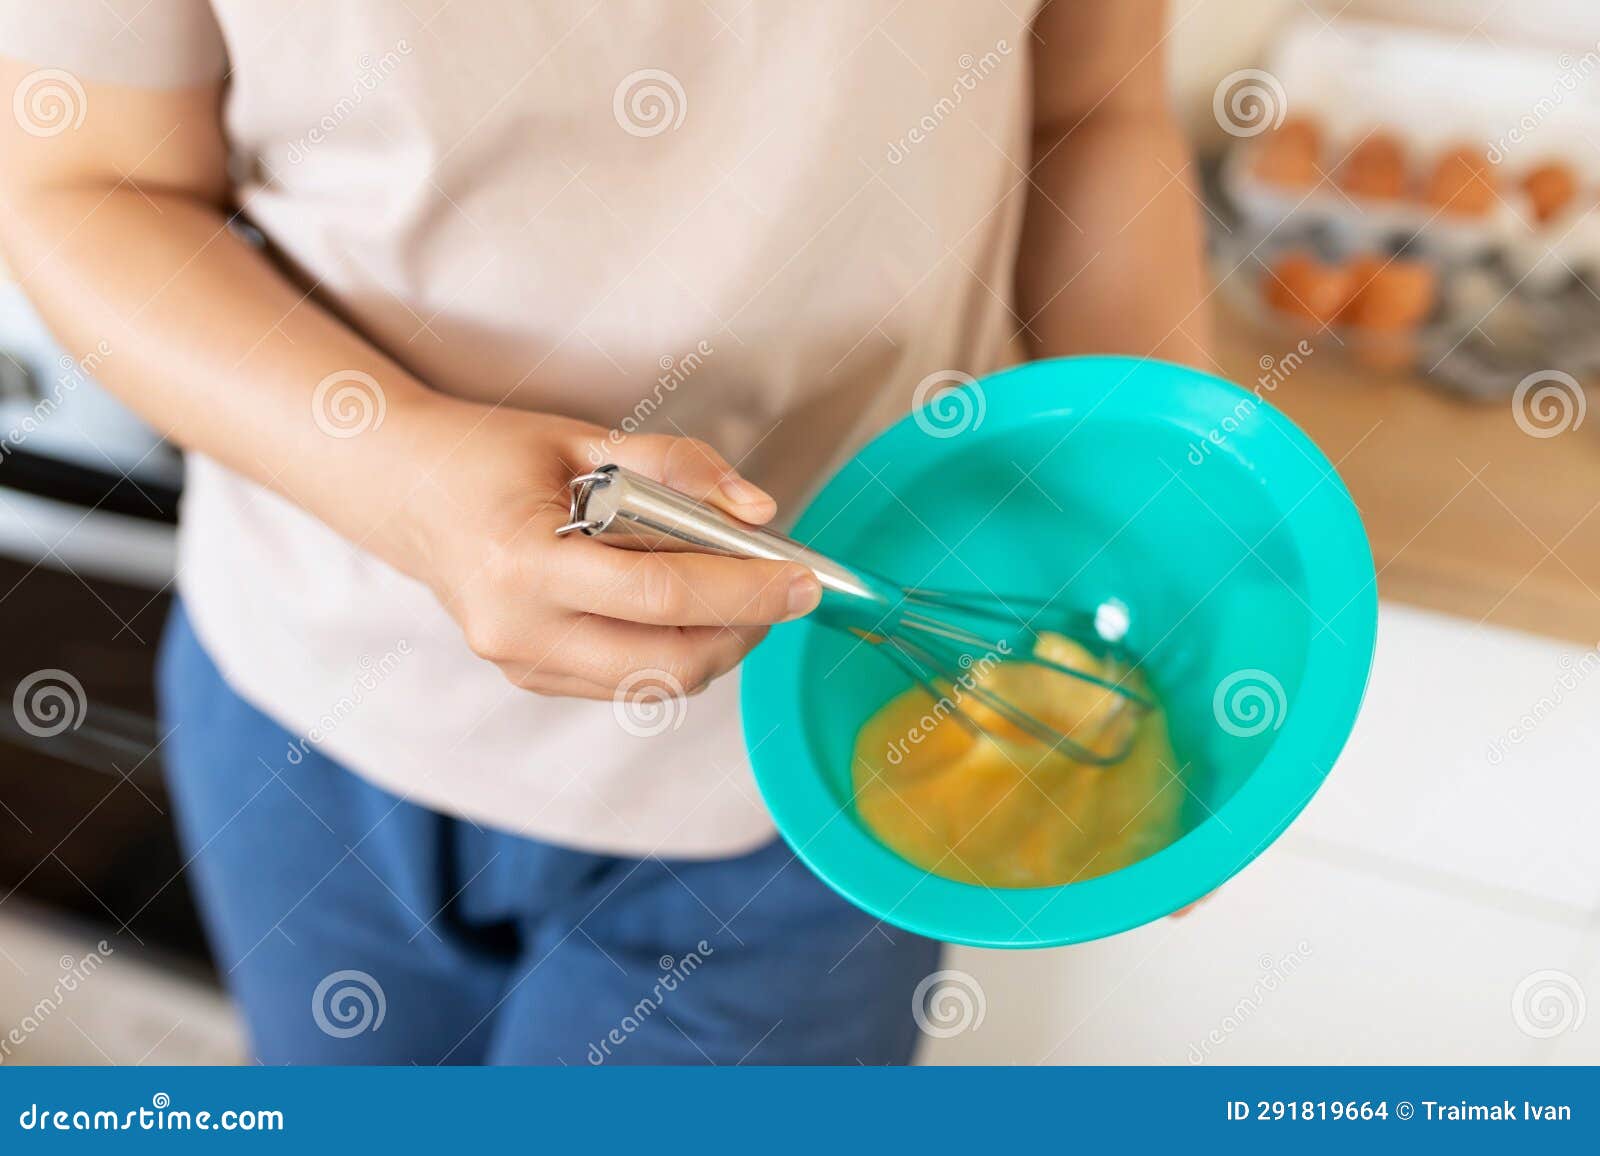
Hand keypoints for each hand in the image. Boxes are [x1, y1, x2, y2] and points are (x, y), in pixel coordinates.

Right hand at [382, 397, 821, 699]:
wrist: (404, 492)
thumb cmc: (493, 456)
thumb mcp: (584, 436)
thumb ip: (677, 467)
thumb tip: (760, 513)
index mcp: (522, 562)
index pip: (660, 594)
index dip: (745, 591)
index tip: (803, 579)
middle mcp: (516, 629)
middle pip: (666, 662)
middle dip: (743, 631)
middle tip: (783, 591)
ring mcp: (519, 664)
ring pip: (653, 683)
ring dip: (716, 645)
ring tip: (740, 594)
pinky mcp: (530, 678)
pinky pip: (626, 682)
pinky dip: (674, 650)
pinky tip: (687, 607)